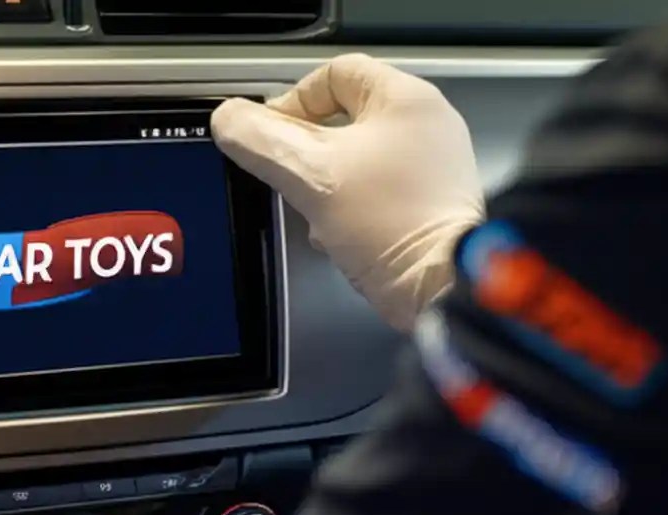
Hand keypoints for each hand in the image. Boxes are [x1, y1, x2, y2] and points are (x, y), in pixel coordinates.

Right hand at [212, 54, 483, 330]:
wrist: (439, 288)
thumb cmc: (388, 225)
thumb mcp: (308, 174)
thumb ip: (259, 140)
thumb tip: (228, 121)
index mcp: (405, 99)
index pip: (334, 73)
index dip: (292, 100)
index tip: (272, 135)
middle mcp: (426, 126)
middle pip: (342, 119)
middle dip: (306, 151)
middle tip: (292, 176)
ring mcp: (432, 166)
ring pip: (355, 159)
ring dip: (326, 184)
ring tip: (318, 211)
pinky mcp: (430, 204)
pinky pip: (375, 192)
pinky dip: (350, 208)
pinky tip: (340, 233)